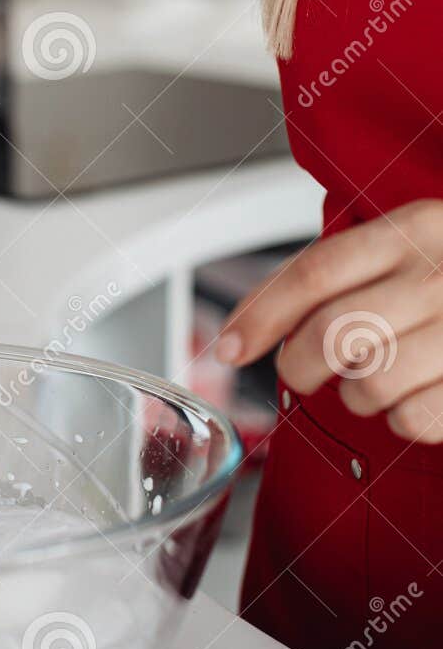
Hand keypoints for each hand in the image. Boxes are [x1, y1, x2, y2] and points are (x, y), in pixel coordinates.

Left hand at [217, 201, 442, 442]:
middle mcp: (442, 272)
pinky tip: (417, 397)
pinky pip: (413, 419)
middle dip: (299, 365)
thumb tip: (249, 323)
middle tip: (304, 371)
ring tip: (375, 379)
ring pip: (368, 384)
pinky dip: (402, 421)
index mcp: (416, 227)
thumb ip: (344, 271)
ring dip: (355, 395)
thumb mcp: (415, 242)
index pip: (315, 272)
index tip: (227, 348)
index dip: (259, 315)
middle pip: (332, 333)